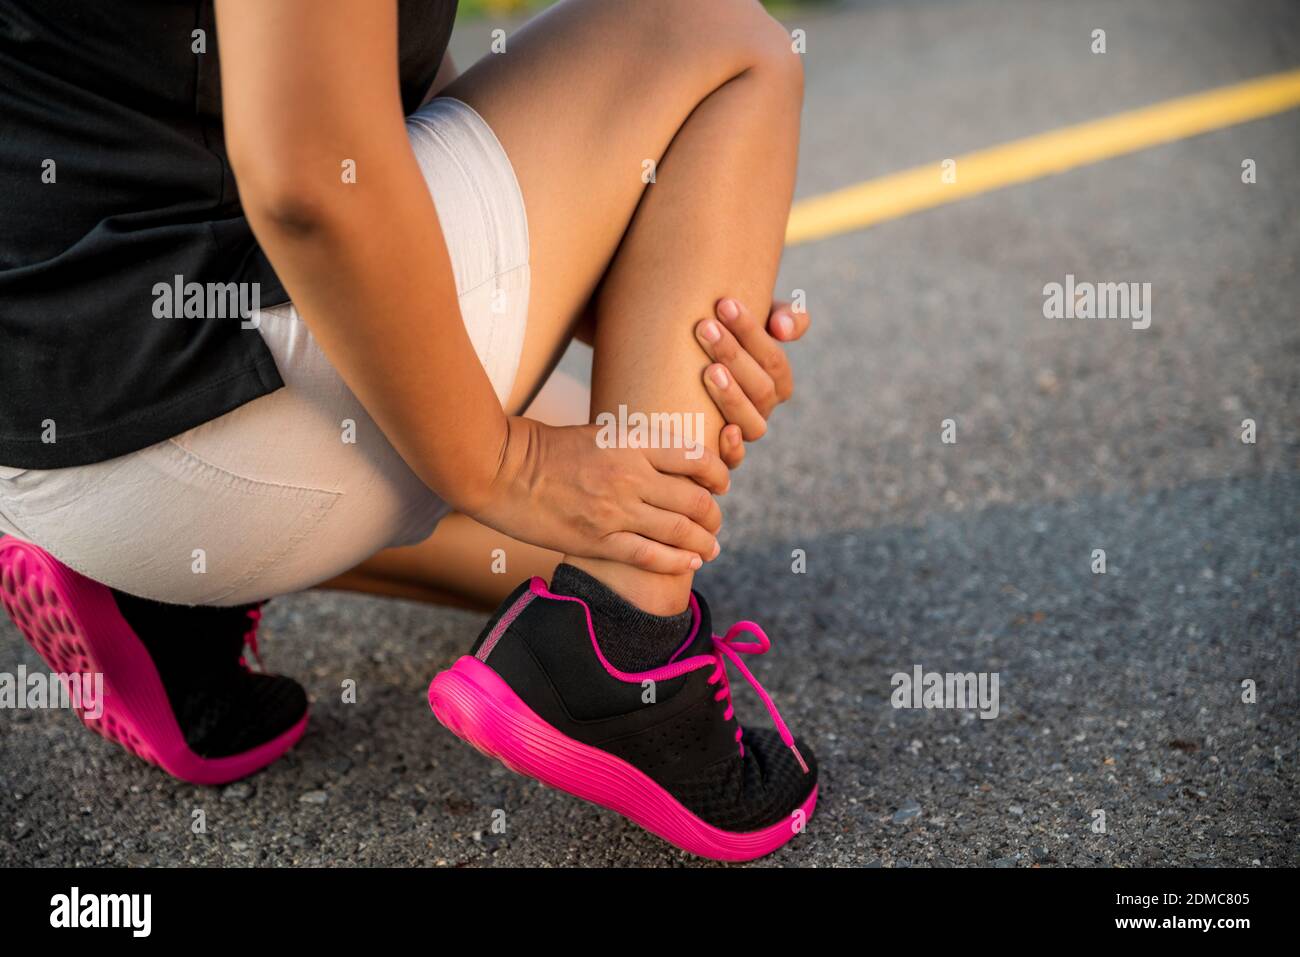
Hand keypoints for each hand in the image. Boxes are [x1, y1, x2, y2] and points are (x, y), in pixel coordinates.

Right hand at [472, 416, 729, 574]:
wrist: (500, 470)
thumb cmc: (544, 448)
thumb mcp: (597, 433)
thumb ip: (632, 446)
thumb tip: (664, 462)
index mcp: (631, 443)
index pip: (695, 457)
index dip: (717, 473)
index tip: (721, 483)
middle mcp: (631, 477)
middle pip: (695, 499)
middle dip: (713, 515)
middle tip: (716, 523)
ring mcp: (615, 511)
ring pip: (679, 531)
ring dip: (703, 542)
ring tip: (710, 549)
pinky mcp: (598, 541)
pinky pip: (650, 556)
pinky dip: (676, 562)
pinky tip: (689, 564)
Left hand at [695, 297, 811, 467]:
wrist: (684, 359)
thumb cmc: (721, 336)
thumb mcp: (757, 318)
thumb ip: (785, 315)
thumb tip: (782, 328)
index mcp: (776, 380)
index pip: (773, 358)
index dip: (751, 331)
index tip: (725, 303)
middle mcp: (763, 409)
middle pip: (761, 388)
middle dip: (734, 355)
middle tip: (705, 327)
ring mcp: (743, 432)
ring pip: (752, 423)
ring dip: (732, 397)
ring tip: (708, 369)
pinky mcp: (721, 454)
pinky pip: (734, 459)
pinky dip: (733, 448)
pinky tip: (723, 430)